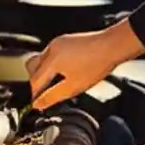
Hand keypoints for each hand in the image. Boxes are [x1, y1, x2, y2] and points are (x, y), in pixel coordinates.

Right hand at [26, 19, 144, 110]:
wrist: (112, 46)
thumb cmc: (98, 63)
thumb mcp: (73, 87)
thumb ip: (52, 96)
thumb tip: (39, 104)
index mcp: (51, 60)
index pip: (34, 82)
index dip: (33, 95)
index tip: (36, 103)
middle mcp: (52, 48)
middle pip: (32, 69)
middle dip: (35, 82)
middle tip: (43, 95)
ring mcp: (58, 43)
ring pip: (41, 60)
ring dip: (44, 73)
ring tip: (55, 84)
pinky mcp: (65, 40)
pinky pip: (51, 54)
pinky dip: (52, 65)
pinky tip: (64, 72)